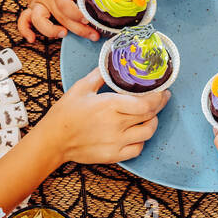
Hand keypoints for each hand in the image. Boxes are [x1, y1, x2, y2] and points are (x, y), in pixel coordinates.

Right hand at [7, 0, 98, 41]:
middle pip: (59, 16)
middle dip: (77, 29)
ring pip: (40, 21)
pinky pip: (24, 20)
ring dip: (51, 31)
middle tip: (93, 35)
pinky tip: (33, 38)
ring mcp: (37, 2)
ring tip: (64, 34)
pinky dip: (26, 30)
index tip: (88, 19)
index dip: (76, 14)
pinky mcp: (32, 6)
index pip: (64, 3)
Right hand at [37, 67, 168, 165]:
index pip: (146, 103)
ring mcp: (116, 142)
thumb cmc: (66, 113)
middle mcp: (116, 124)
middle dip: (159, 106)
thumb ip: (101, 74)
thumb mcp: (82, 87)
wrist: (54, 140)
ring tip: (150, 115)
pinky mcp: (114, 155)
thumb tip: (112, 62)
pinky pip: (138, 149)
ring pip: (147, 133)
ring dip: (152, 123)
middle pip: (150, 116)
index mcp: (110, 105)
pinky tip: (137, 133)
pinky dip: (142, 140)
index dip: (159, 97)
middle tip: (162, 98)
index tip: (163, 90)